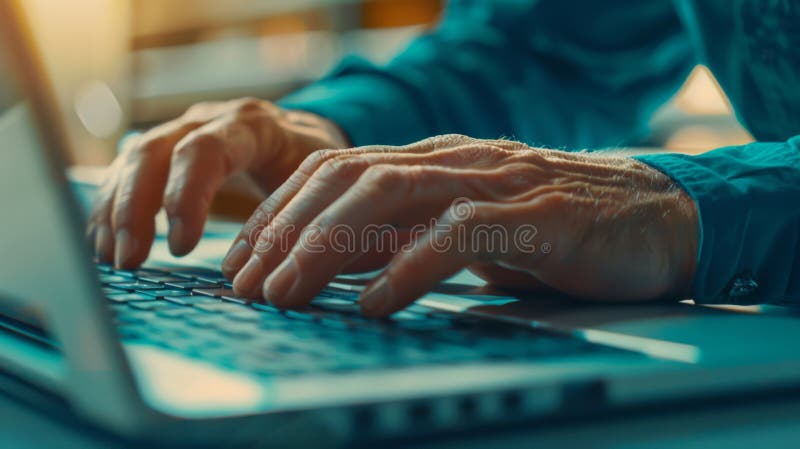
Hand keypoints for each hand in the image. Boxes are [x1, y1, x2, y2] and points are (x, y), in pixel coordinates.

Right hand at [86, 98, 349, 267]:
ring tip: (111, 259)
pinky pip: (127, 171)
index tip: (182, 249)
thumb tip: (271, 271)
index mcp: (251, 125)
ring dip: (115, 210)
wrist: (302, 136)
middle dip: (134, 209)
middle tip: (130, 260)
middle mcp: (208, 120)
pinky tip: (103, 242)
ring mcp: (182, 130)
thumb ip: (296, 211)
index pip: (204, 150)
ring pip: (133, 159)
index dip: (185, 197)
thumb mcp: (317, 179)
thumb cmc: (311, 165)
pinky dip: (111, 206)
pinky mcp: (166, 149)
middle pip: (154, 152)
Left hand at [222, 135, 698, 316]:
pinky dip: (412, 266)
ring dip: (329, 245)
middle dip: (287, 232)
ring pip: (392, 193)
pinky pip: (462, 233)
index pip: (335, 172)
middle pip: (348, 178)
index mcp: (433, 162)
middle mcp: (455, 161)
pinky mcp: (539, 214)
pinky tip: (378, 304)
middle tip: (248, 285)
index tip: (243, 264)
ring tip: (289, 292)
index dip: (280, 215)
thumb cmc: (553, 230)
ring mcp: (496, 182)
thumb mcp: (465, 233)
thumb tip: (342, 270)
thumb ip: (410, 238)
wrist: (655, 217)